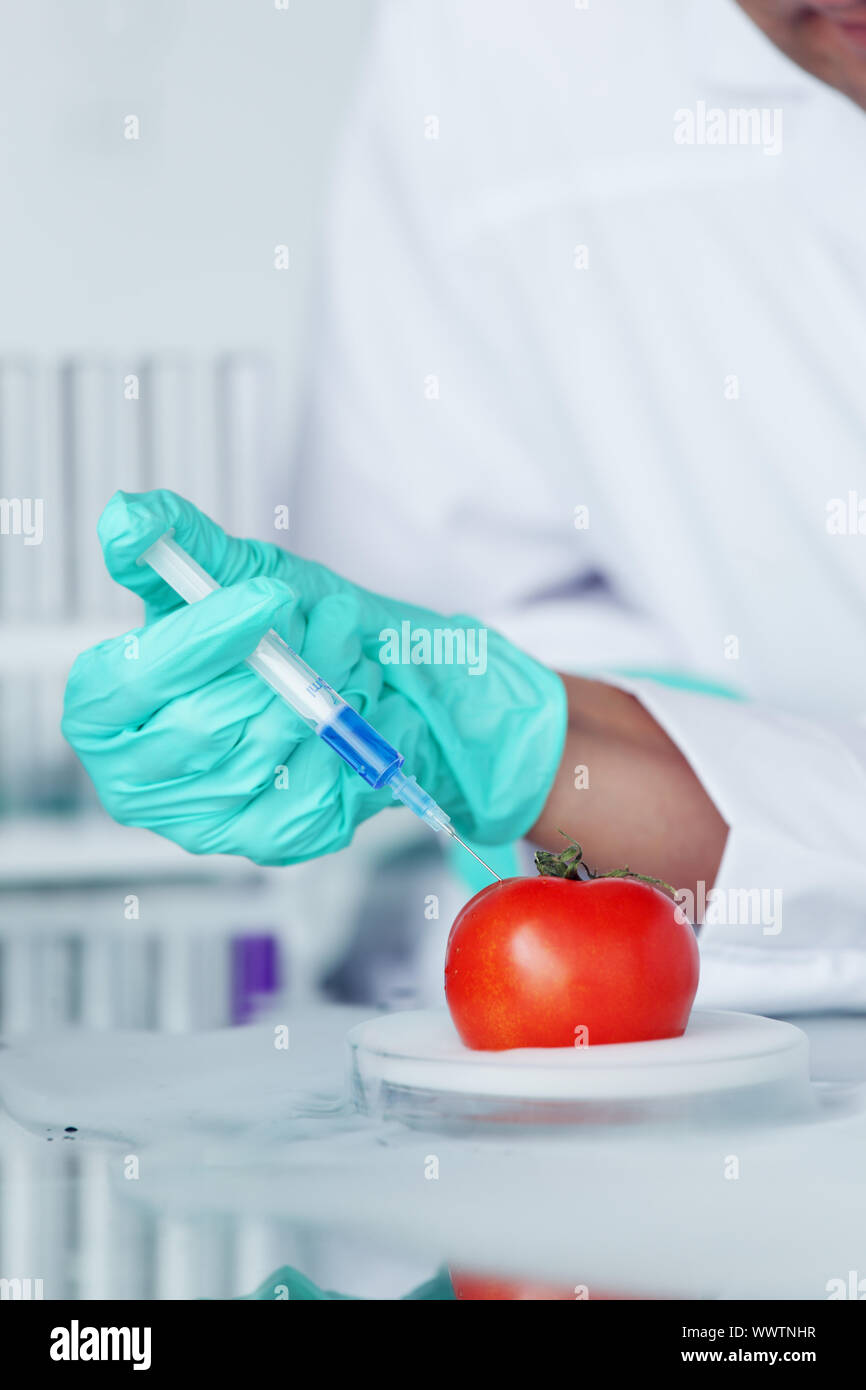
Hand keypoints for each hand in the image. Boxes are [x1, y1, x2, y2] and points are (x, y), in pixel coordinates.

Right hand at [62, 490, 565, 863]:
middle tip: (329, 617)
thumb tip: (127, 518)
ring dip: (322, 689)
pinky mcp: (268, 840)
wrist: (356, 677)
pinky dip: (344, 736)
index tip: (267, 596)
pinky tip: (355, 700)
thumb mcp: (229, 570)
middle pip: (201, 725)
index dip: (197, 638)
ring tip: (348, 646)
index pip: (129, 681)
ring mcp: (202, 821)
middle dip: (278, 664)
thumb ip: (175, 542)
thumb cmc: (277, 627)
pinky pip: (311, 791)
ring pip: (265, 752)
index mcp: (103, 710)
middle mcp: (138, 779)